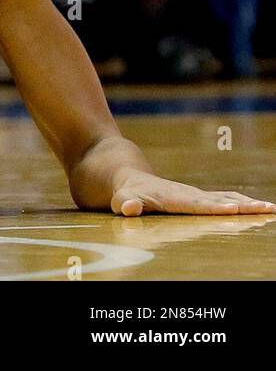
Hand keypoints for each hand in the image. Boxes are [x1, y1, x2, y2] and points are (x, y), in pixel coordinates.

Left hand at [109, 168, 274, 216]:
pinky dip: (242, 202)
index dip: (213, 207)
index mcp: (172, 197)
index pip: (195, 204)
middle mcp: (187, 194)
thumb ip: (126, 203)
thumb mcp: (121, 198)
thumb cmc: (124, 191)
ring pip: (225, 197)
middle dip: (242, 206)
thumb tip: (128, 207)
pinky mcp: (198, 197)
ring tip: (270, 209)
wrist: (127, 173)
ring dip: (248, 204)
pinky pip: (224, 199)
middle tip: (266, 209)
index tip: (233, 209)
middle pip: (218, 200)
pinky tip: (257, 207)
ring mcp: (194, 194)